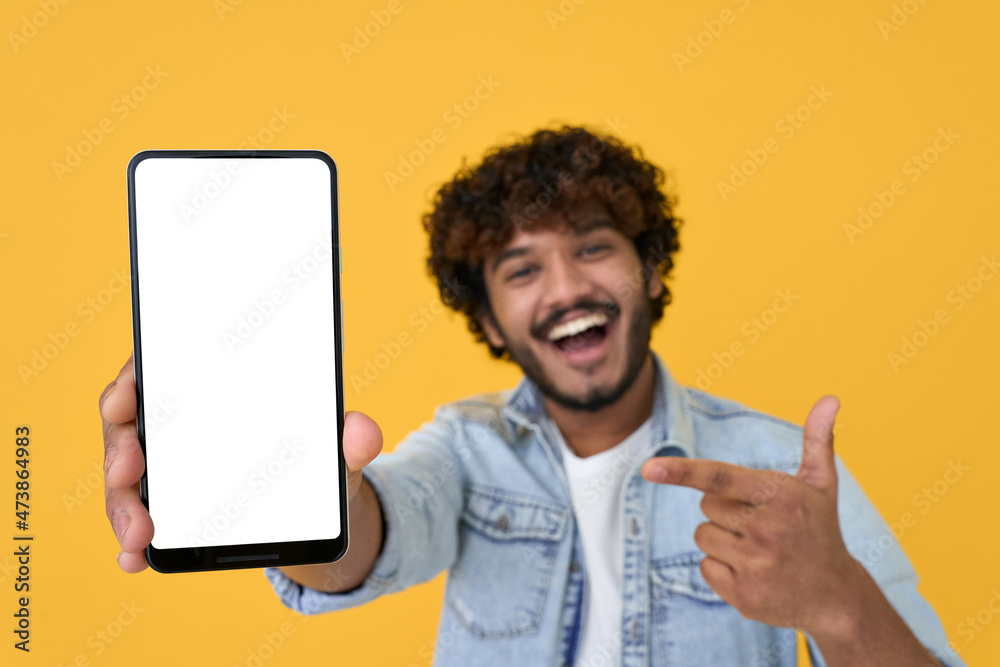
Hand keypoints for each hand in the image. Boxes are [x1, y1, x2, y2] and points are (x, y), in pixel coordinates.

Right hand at [100, 354, 382, 572]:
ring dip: (122, 505)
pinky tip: (135, 560)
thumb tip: (364, 432)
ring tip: (137, 536)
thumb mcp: (336, 448)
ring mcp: (164, 464)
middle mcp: (176, 421)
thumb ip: (350, 439)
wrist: (315, 507)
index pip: (159, 366)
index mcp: (210, 384)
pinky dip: (133, 542)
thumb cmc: (314, 456)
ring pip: (126, 477)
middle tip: (128, 472)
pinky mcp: (165, 503)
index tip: (126, 399)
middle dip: (121, 449)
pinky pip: (139, 516)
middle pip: (131, 424)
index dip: (133, 378)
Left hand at [641, 395, 861, 632]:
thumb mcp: (821, 485)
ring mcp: (756, 565)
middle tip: (760, 525)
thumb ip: (817, 440)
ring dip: (721, 539)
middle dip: (725, 510)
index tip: (649, 469)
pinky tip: (752, 573)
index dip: (682, 471)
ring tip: (758, 549)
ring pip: (703, 535)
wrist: (836, 598)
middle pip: (706, 506)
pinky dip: (721, 568)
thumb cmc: (820, 531)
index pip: (720, 478)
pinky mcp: (744, 595)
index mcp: (781, 496)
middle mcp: (768, 530)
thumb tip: (830, 397)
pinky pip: (705, 567)